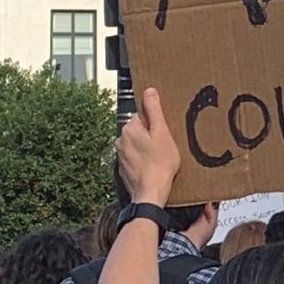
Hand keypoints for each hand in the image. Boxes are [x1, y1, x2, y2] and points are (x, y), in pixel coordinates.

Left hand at [119, 86, 182, 201]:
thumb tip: (149, 91)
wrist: (150, 193)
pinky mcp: (123, 168)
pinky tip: (152, 167)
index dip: (156, 125)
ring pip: (136, 144)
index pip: (143, 116)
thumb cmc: (160, 165)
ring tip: (158, 159)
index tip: (162, 135)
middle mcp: (121, 140)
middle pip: (139, 130)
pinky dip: (141, 161)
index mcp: (129, 128)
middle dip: (150, 136)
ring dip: (145, 149)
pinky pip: (134, 158)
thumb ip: (154, 110)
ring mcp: (120, 155)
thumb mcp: (162, 133)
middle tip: (163, 147)